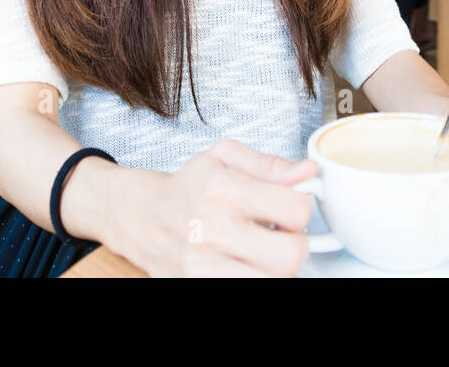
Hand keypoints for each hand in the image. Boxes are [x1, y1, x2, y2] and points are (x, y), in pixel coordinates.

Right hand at [109, 139, 316, 276]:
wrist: (139, 215)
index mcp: (221, 190)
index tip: (292, 207)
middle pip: (290, 256)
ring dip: (277, 268)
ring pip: (271, 281)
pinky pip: (243, 290)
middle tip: (285, 236)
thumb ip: (270, 165)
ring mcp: (201, 266)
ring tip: (266, 252)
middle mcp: (211, 230)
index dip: (302, 208)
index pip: (295, 209)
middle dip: (297, 245)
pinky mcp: (195, 284)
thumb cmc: (187, 186)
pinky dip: (255, 276)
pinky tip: (248, 264)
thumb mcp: (224, 158)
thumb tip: (308, 172)